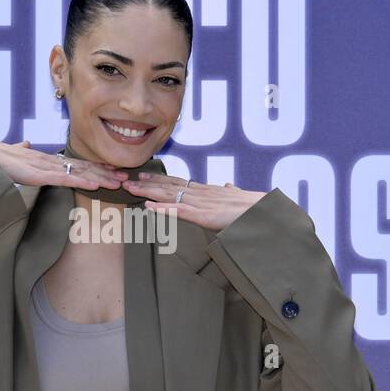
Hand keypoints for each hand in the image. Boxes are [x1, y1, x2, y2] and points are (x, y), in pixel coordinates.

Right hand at [0, 138, 128, 191]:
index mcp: (45, 159)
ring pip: (78, 173)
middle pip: (82, 168)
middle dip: (104, 173)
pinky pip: (64, 180)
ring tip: (118, 182)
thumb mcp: (12, 155)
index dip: (94, 167)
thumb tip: (25, 143)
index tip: (111, 169)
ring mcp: (45, 167)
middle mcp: (49, 161)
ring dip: (100, 178)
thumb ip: (21, 151)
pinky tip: (95, 185)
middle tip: (124, 178)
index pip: (75, 163)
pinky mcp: (38, 175)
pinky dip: (81, 182)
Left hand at [122, 173, 267, 232]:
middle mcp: (200, 193)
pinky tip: (149, 207)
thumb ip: (230, 192)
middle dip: (145, 183)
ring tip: (130, 189)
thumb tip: (229, 185)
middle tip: (125, 179)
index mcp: (206, 190)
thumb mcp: (238, 197)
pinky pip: (179, 212)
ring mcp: (201, 203)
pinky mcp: (204, 216)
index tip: (143, 174)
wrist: (264, 211)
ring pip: (169, 196)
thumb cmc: (253, 206)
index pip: (177, 182)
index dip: (158, 178)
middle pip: (167, 186)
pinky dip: (163, 209)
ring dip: (148, 192)